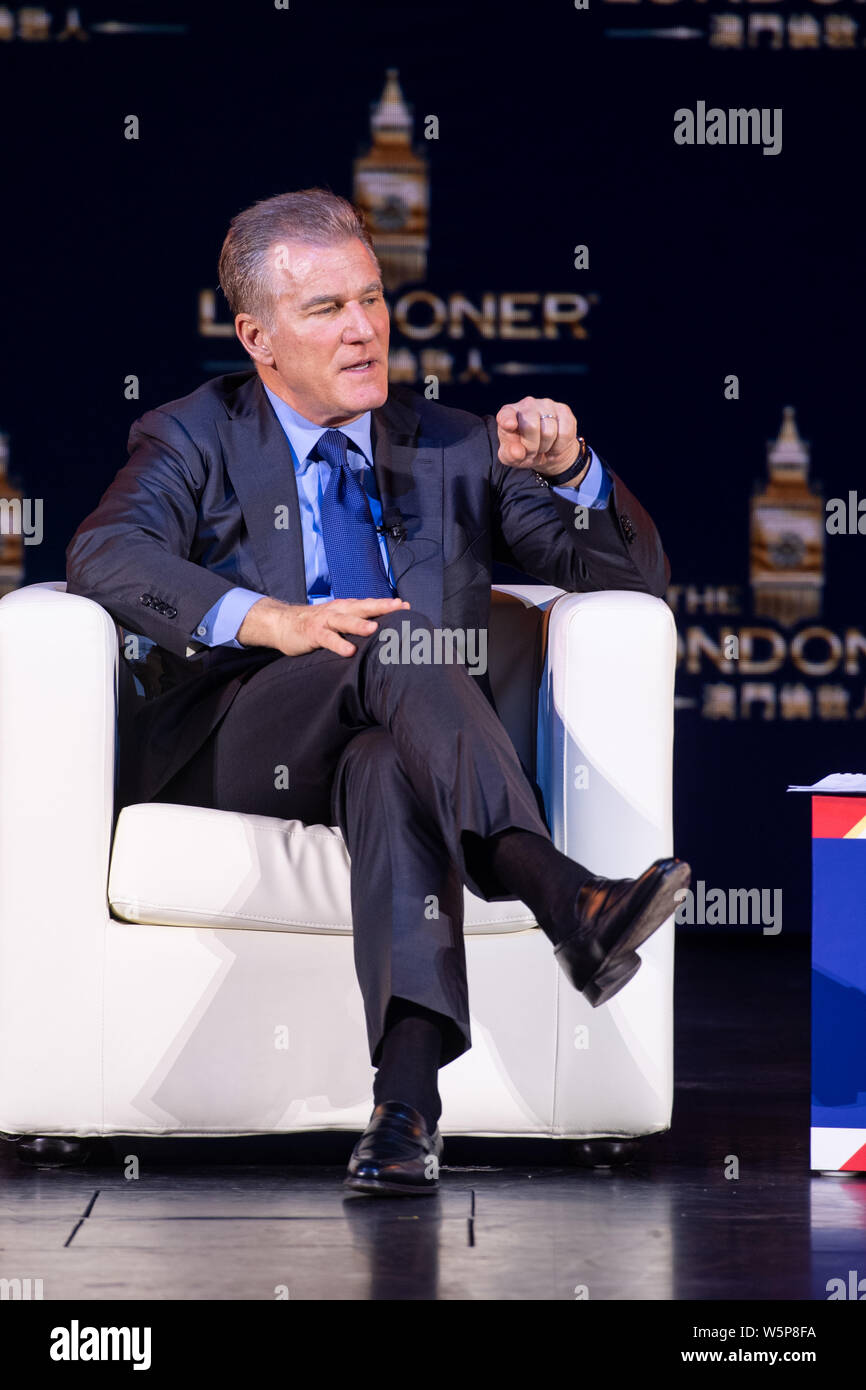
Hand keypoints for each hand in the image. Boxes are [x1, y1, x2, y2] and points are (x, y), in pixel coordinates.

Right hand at [237, 595, 409, 656]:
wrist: (283, 623)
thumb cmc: (317, 624)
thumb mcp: (339, 621)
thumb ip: (357, 624)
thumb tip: (384, 633)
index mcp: (347, 607)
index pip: (371, 604)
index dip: (389, 605)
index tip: (408, 606)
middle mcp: (339, 610)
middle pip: (363, 607)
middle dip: (382, 607)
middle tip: (400, 608)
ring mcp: (325, 621)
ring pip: (345, 620)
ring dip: (360, 624)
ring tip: (374, 629)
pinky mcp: (313, 633)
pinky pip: (327, 638)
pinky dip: (338, 644)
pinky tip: (348, 651)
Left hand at [496, 396, 581, 477]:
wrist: (546, 449)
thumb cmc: (523, 450)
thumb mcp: (512, 456)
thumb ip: (510, 454)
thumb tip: (517, 452)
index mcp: (507, 414)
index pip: (506, 415)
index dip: (507, 420)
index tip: (510, 426)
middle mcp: (526, 404)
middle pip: (531, 426)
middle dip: (532, 446)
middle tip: (532, 451)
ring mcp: (546, 404)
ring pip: (549, 432)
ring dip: (546, 447)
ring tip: (542, 447)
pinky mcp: (563, 410)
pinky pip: (564, 433)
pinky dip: (560, 446)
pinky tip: (554, 444)